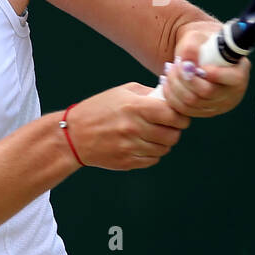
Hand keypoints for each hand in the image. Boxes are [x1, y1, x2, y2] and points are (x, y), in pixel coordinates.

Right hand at [65, 83, 190, 169]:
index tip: (178, 115)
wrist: (74, 136)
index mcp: (134, 107)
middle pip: (172, 135)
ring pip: (164, 149)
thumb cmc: (98, 109)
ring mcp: (131, 147)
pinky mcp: (128, 162)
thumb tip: (170, 97)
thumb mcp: (122, 92)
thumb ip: (148, 93)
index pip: (172, 114)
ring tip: (154, 134)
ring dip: (164, 142)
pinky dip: (153, 153)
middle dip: (175, 130)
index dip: (180, 116)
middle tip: (169, 125)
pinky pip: (153, 160)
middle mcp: (134, 128)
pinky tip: (143, 144)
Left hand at [158, 21, 250, 117]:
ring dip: (175, 86)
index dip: (214, 74)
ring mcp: (218, 106)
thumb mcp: (198, 37)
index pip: (233, 79)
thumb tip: (186, 62)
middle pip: (207, 92)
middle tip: (174, 64)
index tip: (196, 64)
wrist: (199, 55)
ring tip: (169, 70)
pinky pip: (184, 110)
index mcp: (239, 73)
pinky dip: (172, 96)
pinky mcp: (203, 112)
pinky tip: (167, 82)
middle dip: (185, 78)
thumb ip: (192, 47)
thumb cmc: (201, 44)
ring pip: (192, 102)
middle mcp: (232, 93)